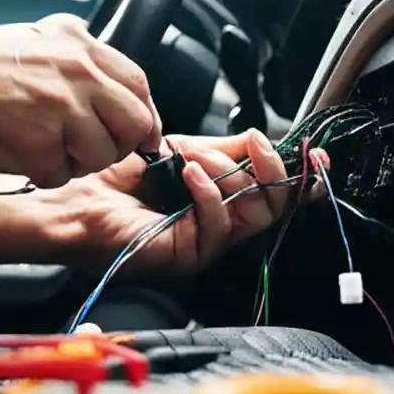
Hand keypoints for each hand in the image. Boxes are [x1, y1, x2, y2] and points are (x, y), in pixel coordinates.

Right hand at [0, 13, 161, 187]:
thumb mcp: (33, 40)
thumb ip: (75, 59)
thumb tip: (110, 87)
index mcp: (78, 45)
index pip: (138, 83)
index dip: (145, 115)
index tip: (143, 134)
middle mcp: (78, 73)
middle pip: (135, 123)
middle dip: (121, 145)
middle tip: (92, 150)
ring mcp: (61, 109)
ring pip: (104, 155)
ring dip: (78, 162)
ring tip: (42, 148)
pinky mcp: (39, 145)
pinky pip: (62, 176)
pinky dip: (42, 174)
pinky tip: (17, 156)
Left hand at [31, 131, 327, 273]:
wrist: (74, 196)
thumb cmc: (117, 177)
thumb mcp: (183, 150)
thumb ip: (226, 149)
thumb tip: (265, 138)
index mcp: (224, 200)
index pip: (277, 192)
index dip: (301, 176)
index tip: (318, 156)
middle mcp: (221, 224)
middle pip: (275, 205)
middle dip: (273, 169)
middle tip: (257, 144)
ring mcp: (206, 243)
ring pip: (252, 216)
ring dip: (233, 176)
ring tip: (200, 157)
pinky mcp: (188, 255)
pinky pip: (218, 226)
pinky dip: (209, 194)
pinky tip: (189, 173)